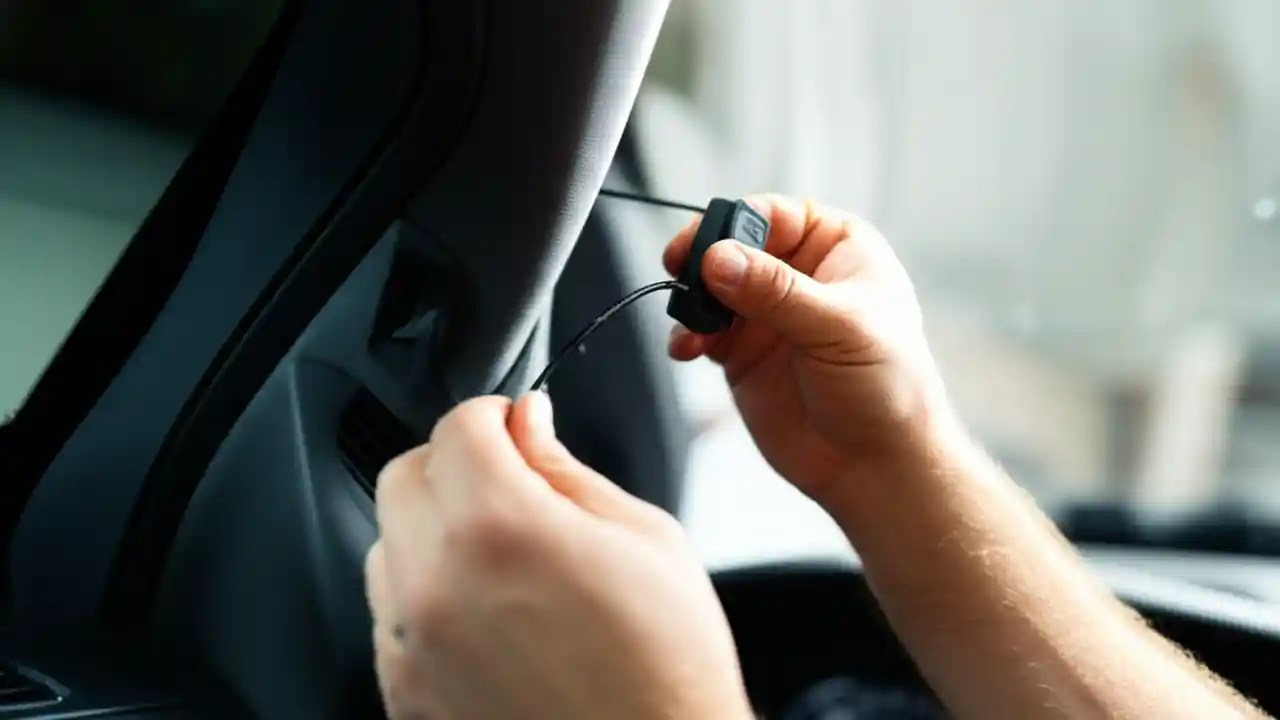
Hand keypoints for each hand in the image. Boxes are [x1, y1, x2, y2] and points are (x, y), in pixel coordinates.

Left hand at [365, 394, 753, 719]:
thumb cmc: (669, 665)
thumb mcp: (644, 537)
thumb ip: (565, 469)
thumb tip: (526, 422)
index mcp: (502, 527)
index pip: (457, 426)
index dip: (495, 416)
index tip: (515, 428)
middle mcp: (438, 584)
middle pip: (404, 476)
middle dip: (454, 464)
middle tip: (508, 484)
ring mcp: (412, 646)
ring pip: (388, 545)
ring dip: (433, 532)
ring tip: (503, 563)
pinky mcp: (404, 695)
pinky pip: (390, 618)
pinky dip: (428, 598)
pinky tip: (490, 616)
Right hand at [665, 195, 957, 501]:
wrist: (876, 464)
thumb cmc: (887, 388)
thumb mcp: (838, 328)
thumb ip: (775, 292)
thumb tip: (718, 259)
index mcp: (837, 248)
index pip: (774, 215)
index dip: (737, 224)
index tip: (709, 249)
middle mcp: (798, 274)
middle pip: (733, 246)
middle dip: (703, 260)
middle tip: (681, 272)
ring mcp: (767, 314)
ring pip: (711, 288)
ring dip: (692, 301)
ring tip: (691, 327)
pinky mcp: (743, 353)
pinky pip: (702, 330)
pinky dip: (687, 335)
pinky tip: (687, 349)